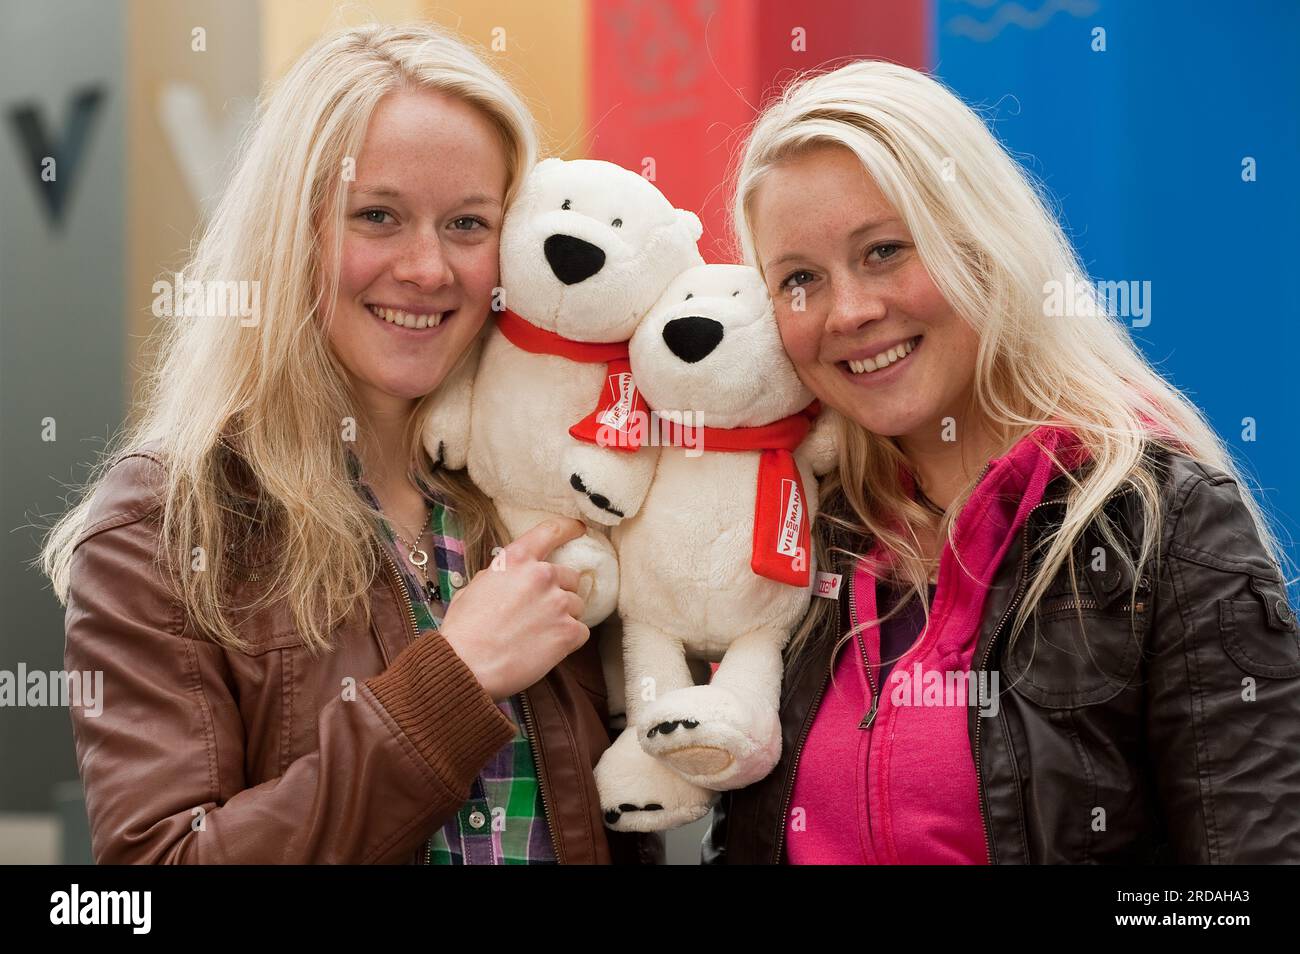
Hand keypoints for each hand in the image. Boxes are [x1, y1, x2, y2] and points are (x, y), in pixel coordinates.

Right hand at [440, 517, 590, 700]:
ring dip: (564, 617)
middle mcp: (541, 575)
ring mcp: (558, 603)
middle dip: (559, 591)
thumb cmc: (463, 631)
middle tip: (540, 613)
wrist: (465, 666)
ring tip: (538, 634)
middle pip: (570, 576)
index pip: (550, 532)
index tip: (579, 529)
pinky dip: (568, 640)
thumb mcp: (475, 587)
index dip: (569, 528)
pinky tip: (546, 649)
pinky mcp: (568, 632)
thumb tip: (514, 579)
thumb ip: (502, 576)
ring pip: (577, 605)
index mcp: (516, 560)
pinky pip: (581, 631)